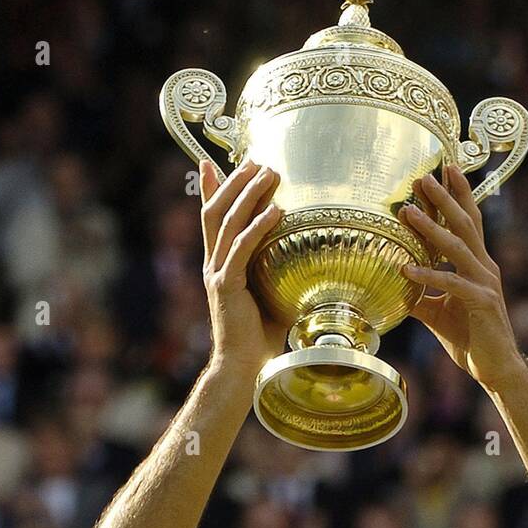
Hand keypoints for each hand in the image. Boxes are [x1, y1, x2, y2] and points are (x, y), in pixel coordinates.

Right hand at [200, 158, 289, 377]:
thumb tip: (315, 257)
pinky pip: (242, 248)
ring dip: (248, 194)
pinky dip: (258, 227)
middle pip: (216, 209)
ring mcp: (217, 273)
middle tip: (258, 160)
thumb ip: (283, 271)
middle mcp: (213, 264)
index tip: (213, 161)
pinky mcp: (226, 286)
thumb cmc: (262, 338)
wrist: (243, 368)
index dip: (212, 188)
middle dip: (235, 181)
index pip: (212, 218)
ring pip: (227, 221)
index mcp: (219, 265)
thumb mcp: (275, 294)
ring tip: (270, 173)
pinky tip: (277, 211)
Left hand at [400, 166, 523, 391]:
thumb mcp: (438, 313)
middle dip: (445, 198)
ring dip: (431, 228)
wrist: (496, 368)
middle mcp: (485, 267)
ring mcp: (485, 283)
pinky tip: (406, 270)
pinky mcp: (482, 303)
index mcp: (478, 265)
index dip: (457, 196)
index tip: (443, 170)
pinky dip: (428, 276)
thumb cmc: (470, 339)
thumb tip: (394, 286)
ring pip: (457, 247)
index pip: (467, 223)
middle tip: (425, 175)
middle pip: (465, 224)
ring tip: (407, 211)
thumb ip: (420, 296)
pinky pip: (452, 284)